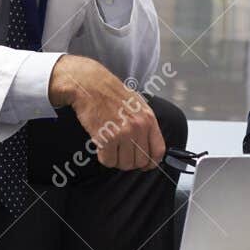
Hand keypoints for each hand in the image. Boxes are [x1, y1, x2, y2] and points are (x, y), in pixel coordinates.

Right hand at [48, 54, 164, 169]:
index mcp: (149, 119)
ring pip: (124, 164)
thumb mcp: (137, 105)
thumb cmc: (112, 94)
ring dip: (116, 159)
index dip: (151, 163)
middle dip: (130, 160)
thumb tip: (148, 148)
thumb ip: (145, 126)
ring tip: (111, 145)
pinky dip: (104, 157)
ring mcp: (124, 133)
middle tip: (121, 151)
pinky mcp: (107, 138)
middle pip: (140, 162)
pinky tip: (102, 144)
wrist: (91, 85)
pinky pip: (108, 161)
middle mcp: (139, 127)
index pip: (158, 151)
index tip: (145, 165)